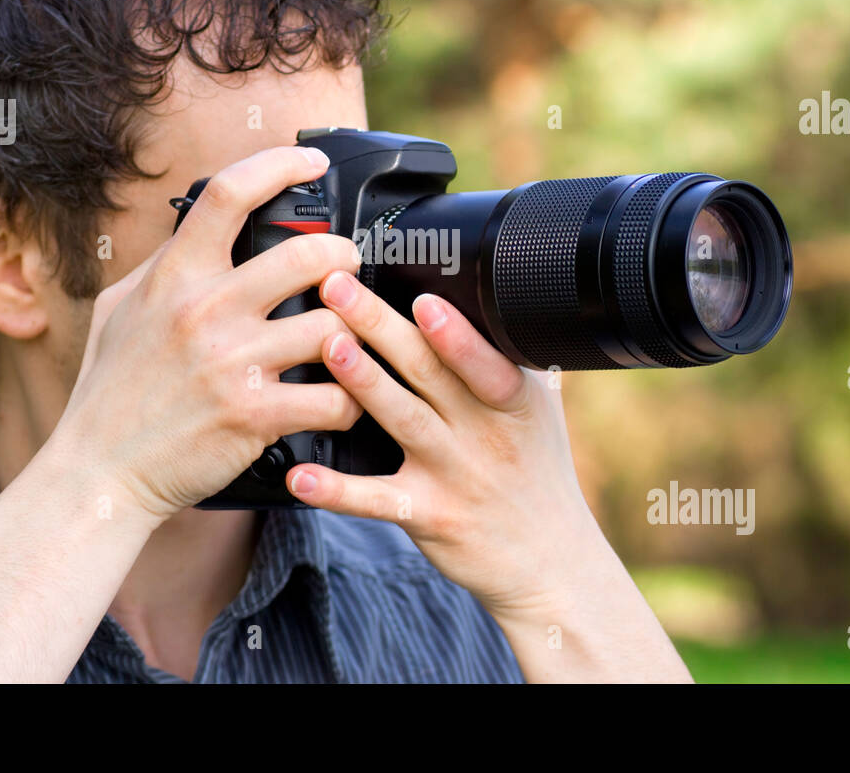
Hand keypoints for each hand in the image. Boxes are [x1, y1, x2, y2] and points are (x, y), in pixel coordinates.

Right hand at [49, 145, 364, 519]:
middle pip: (308, 255)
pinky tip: (344, 398)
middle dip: (345, 256)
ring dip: (354, 334)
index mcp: (175, 277)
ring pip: (332, 327)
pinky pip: (334, 397)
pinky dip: (351, 399)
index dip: (280, 164)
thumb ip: (163, 266)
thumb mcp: (119, 311)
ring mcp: (232, 363)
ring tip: (351, 342)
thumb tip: (199, 224)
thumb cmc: (111, 391)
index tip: (313, 162)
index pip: (230, 194)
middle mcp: (205, 311)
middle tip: (350, 267)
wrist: (99, 472)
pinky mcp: (254, 415)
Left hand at [286, 270, 609, 616]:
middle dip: (380, 325)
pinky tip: (301, 477)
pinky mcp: (427, 515)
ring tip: (329, 348)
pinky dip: (337, 491)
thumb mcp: (542, 410)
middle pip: (427, 372)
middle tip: (338, 288)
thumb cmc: (538, 472)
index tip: (422, 297)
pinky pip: (377, 500)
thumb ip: (512, 357)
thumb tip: (491, 296)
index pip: (485, 361)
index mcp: (514, 400)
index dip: (454, 332)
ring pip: (402, 422)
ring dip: (364, 383)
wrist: (548, 561)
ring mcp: (454, 475)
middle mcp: (484, 433)